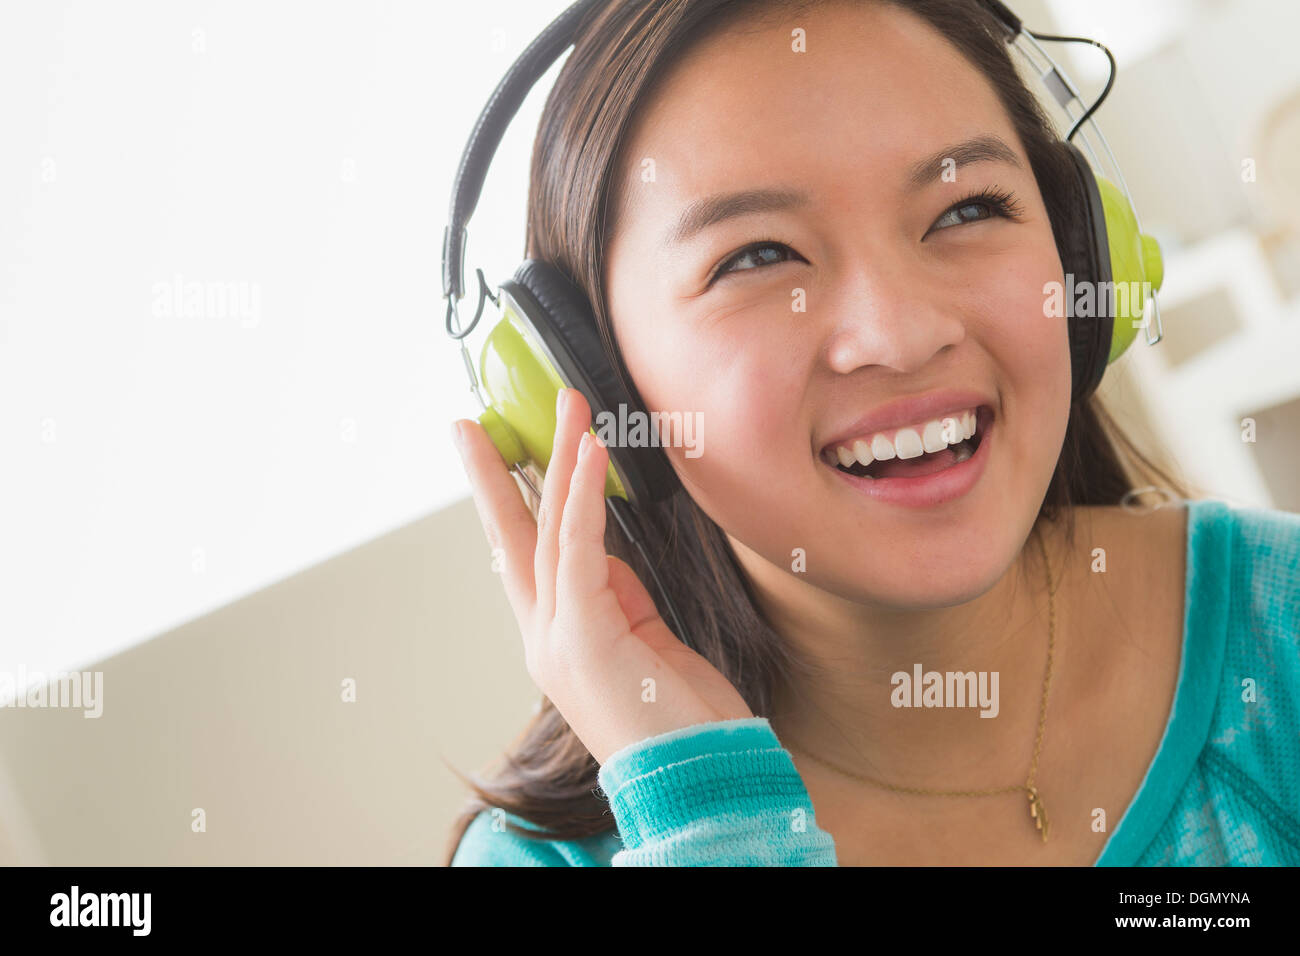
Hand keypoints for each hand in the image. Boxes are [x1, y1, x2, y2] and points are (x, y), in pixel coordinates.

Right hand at [451, 387, 753, 764]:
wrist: (697, 779)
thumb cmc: (678, 719)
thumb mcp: (645, 643)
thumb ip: (619, 595)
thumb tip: (605, 550)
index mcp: (558, 638)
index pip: (524, 555)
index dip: (508, 502)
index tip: (496, 458)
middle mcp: (547, 636)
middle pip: (512, 537)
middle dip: (491, 476)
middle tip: (468, 426)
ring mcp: (559, 638)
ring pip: (551, 531)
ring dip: (559, 462)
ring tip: (568, 409)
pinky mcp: (586, 635)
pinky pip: (581, 550)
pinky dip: (583, 497)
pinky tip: (588, 454)